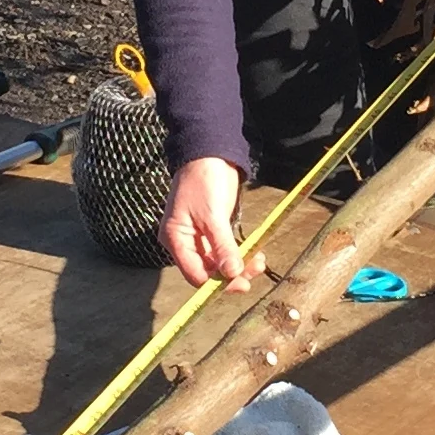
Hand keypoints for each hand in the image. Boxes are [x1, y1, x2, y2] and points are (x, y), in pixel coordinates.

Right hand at [162, 154, 264, 290]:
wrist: (209, 153)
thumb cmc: (203, 180)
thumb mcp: (212, 214)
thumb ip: (222, 246)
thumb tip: (232, 274)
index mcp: (176, 238)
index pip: (195, 273)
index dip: (216, 282)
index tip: (239, 282)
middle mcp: (185, 242)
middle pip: (208, 270)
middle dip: (231, 274)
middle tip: (253, 274)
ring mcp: (199, 237)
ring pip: (219, 263)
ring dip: (239, 265)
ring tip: (259, 262)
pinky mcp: (213, 231)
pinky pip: (225, 251)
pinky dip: (240, 254)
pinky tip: (255, 254)